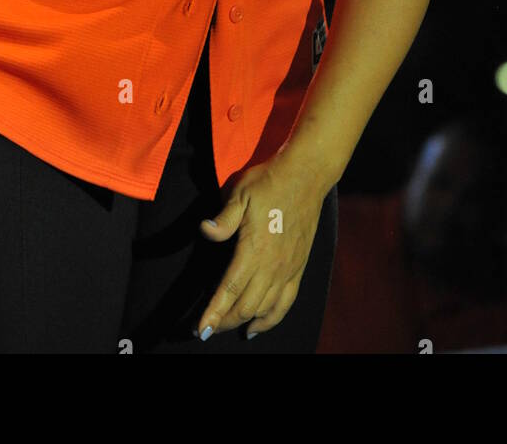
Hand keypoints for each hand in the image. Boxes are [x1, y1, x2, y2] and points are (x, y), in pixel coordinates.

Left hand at [194, 149, 327, 339]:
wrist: (306, 176)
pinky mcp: (298, 268)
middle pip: (245, 306)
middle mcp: (272, 265)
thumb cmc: (270, 182)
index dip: (214, 313)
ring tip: (225, 326)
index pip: (230, 290)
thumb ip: (224, 219)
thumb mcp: (240, 193)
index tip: (200, 329)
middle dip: (223, 321)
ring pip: (263, 308)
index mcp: (254, 249)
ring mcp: (287, 269)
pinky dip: (270, 320)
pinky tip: (256, 327)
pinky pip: (285, 303)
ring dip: (243, 321)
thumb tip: (206, 231)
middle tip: (206, 327)